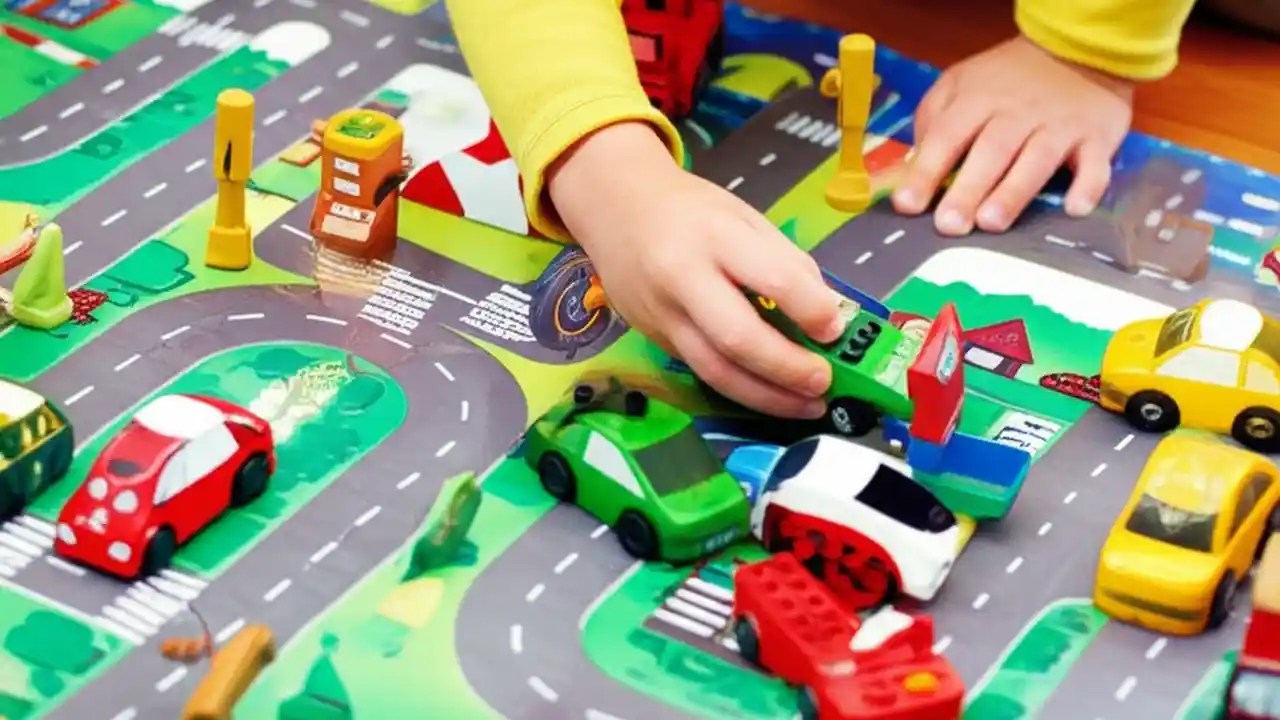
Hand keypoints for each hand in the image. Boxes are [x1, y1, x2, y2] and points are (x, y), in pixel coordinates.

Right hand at [548, 122, 844, 417]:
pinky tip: (772, 393)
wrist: (613, 207)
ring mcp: (662, 315)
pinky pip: (702, 370)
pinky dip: (742, 388)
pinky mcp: (654, 339)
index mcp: (715, 236)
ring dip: (767, 397)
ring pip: (715, 371)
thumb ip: (785, 261)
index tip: (835, 329)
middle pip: (738, 338)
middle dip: (788, 368)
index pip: (772, 279)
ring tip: (807, 405)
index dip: (811, 310)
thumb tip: (825, 315)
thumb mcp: (744, 216)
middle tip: (824, 381)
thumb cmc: (689, 210)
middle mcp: (682, 279)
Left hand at [893, 35, 1134, 234]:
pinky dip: (1088, 186)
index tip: (907, 204)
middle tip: (949, 225)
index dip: (926, 170)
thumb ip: (933, 124)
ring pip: (1036, 159)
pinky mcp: (1096, 138)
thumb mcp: (959, 86)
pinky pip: (1095, 164)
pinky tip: (1075, 209)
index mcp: (977, 100)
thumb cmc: (1004, 82)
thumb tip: (911, 171)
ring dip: (1014, 192)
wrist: (1075, 52)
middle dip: (968, 189)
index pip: (947, 136)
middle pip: (991, 151)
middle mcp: (1017, 113)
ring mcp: (1059, 126)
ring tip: (991, 223)